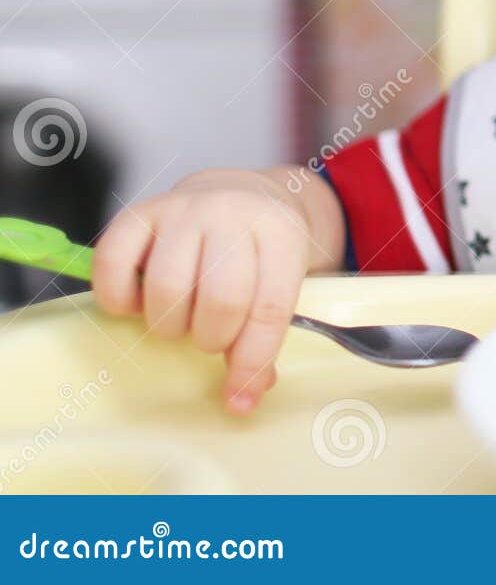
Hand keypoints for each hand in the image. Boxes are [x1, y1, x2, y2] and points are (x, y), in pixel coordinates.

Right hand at [91, 169, 314, 414]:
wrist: (240, 194)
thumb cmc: (263, 252)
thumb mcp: (284, 281)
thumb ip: (267, 333)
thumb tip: (243, 395)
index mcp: (282, 234)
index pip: (270, 308)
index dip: (252, 362)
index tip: (238, 400)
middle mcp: (234, 213)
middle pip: (221, 299)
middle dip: (212, 338)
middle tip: (210, 337)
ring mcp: (186, 208)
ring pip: (167, 286)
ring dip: (169, 324)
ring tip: (180, 320)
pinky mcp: (141, 210)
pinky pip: (113, 264)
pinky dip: (119, 299)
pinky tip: (138, 303)